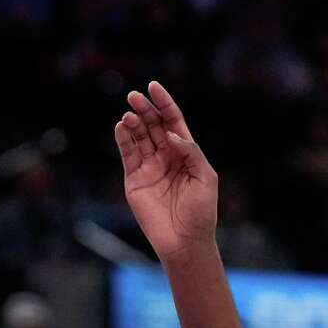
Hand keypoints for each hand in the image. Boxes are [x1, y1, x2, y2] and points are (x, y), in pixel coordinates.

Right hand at [116, 81, 217, 261]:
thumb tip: (170, 133)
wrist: (185, 241)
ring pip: (139, 137)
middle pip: (153, 125)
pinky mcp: (135, 180)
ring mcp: (149, 167)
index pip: (172, 121)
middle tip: (135, 97)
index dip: (164, 103)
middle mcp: (166, 156)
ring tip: (128, 114)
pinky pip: (127, 155)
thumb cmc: (201, 212)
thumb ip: (191, 152)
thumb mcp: (205, 177)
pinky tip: (121, 127)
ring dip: (133, 122)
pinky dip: (123, 140)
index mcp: (185, 153)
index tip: (154, 87)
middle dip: (144, 109)